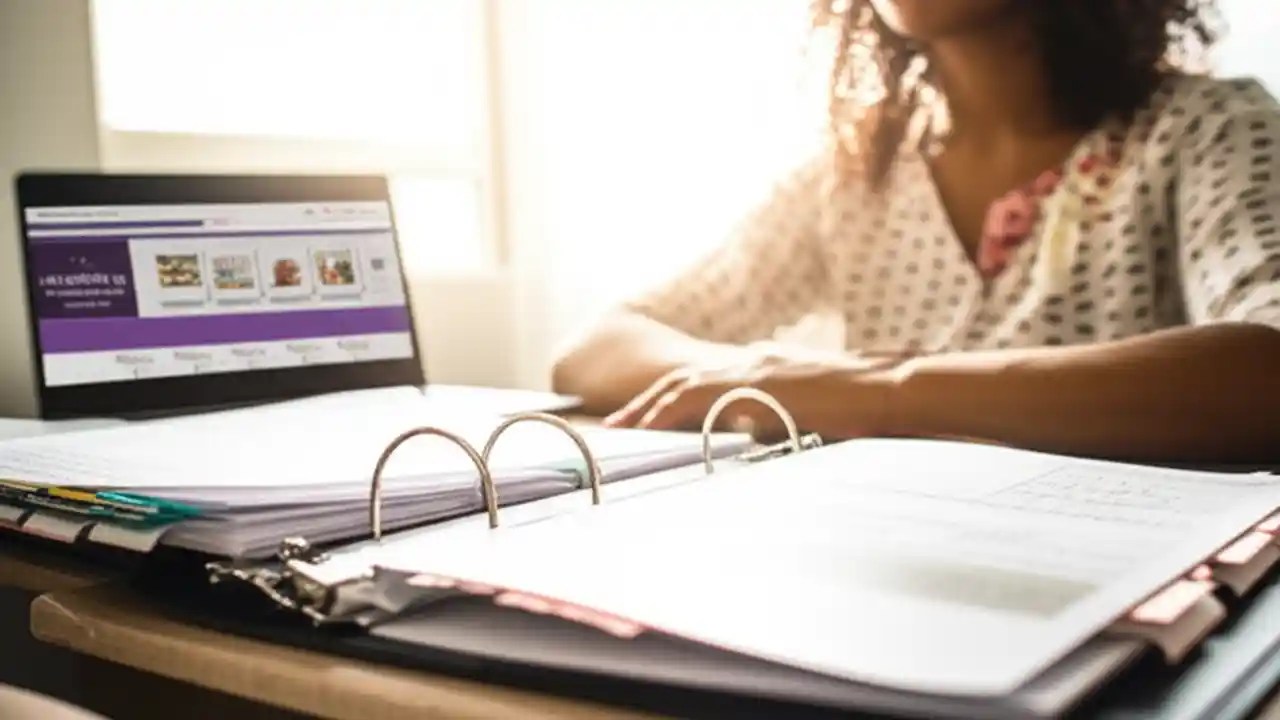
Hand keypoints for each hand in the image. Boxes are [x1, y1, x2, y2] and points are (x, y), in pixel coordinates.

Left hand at [602, 347, 905, 439]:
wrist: (890, 390)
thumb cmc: (863, 406)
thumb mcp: (813, 411)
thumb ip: (782, 417)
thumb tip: (758, 434)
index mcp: (763, 366)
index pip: (705, 379)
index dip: (671, 398)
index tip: (646, 417)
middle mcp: (751, 360)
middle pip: (682, 378)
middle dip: (646, 402)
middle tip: (615, 424)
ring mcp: (752, 369)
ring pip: (681, 384)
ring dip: (647, 407)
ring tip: (619, 428)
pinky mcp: (756, 384)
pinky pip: (698, 396)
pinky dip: (669, 412)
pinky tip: (648, 429)